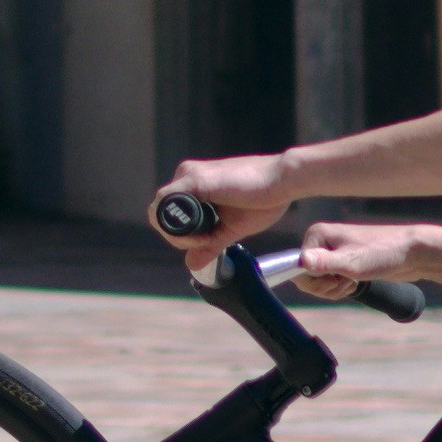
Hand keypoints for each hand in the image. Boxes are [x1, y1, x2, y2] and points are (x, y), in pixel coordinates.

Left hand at [154, 157, 288, 260]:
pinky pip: (166, 205)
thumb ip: (210, 244)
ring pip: (159, 211)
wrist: (283, 181)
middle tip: (208, 241)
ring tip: (209, 237)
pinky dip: (181, 227)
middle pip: (162, 215)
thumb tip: (192, 266)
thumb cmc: (264, 200)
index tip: (208, 241)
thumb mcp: (231, 228)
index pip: (170, 216)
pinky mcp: (193, 179)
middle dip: (179, 237)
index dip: (182, 236)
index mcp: (195, 186)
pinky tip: (204, 233)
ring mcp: (188, 176)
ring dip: (179, 233)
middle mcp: (187, 176)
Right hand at [285, 215, 420, 298]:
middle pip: (306, 277)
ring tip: (353, 281)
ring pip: (319, 283)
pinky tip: (355, 283)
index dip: (315, 281)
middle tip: (347, 281)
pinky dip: (340, 288)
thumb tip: (301, 261)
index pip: (297, 268)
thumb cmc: (382, 254)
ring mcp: (332, 252)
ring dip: (335, 289)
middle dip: (326, 287)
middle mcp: (321, 241)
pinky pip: (330, 283)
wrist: (411, 253)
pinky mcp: (342, 263)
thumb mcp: (352, 262)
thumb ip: (325, 263)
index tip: (336, 279)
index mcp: (317, 234)